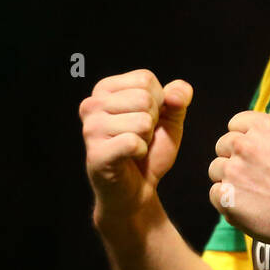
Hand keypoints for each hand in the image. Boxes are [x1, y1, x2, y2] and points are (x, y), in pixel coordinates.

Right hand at [80, 70, 192, 223]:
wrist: (138, 189)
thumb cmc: (150, 151)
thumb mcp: (170, 119)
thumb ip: (178, 98)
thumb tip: (174, 94)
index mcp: (105, 89)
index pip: (146, 79)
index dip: (158, 102)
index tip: (146, 120)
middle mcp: (91, 105)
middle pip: (145, 98)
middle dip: (153, 121)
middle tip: (140, 137)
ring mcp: (91, 129)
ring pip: (142, 121)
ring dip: (146, 138)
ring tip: (133, 148)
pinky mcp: (96, 153)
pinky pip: (134, 142)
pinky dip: (141, 152)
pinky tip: (131, 158)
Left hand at [208, 110, 269, 253]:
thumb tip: (257, 134)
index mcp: (264, 128)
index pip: (236, 123)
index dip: (243, 137)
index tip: (249, 149)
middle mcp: (245, 145)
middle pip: (222, 145)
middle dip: (234, 157)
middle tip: (252, 173)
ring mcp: (233, 171)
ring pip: (216, 169)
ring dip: (228, 178)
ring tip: (251, 191)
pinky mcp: (226, 196)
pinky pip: (215, 192)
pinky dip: (226, 200)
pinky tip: (246, 204)